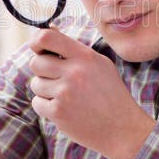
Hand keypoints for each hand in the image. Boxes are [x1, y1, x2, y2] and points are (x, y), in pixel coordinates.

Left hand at [28, 28, 155, 158]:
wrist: (123, 128)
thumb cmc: (110, 94)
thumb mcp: (100, 64)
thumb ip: (74, 50)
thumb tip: (47, 30)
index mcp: (85, 56)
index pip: (47, 37)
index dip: (36, 42)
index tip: (38, 49)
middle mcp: (74, 72)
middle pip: (36, 63)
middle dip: (42, 71)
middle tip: (57, 79)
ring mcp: (65, 93)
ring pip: (36, 84)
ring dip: (46, 91)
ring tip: (66, 97)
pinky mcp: (59, 112)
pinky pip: (37, 103)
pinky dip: (46, 107)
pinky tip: (64, 109)